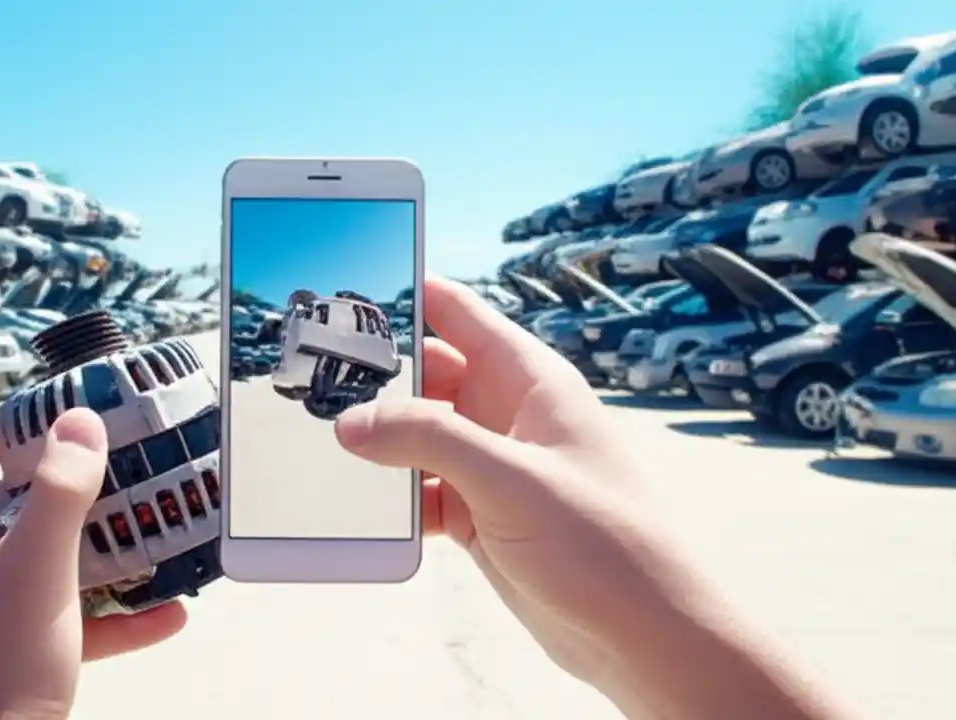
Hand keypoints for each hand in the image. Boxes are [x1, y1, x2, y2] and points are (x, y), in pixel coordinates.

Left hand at [0, 408, 185, 719]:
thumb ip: (62, 491)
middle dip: (52, 505)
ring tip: (138, 546)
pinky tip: (162, 618)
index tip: (29, 434)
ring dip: (87, 564)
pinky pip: (52, 631)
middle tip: (95, 483)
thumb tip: (78, 422)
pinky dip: (101, 623)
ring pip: (29, 580)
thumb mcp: (37, 566)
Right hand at [335, 278, 855, 719]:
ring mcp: (494, 468)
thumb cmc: (605, 544)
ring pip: (419, 438)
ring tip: (325, 445)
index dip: (409, 294)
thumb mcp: (510, 478)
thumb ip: (428, 440)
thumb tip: (353, 423)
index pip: (461, 314)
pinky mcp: (482, 517)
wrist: (641, 636)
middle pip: (428, 377)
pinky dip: (395, 499)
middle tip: (314, 379)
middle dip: (378, 379)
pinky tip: (365, 510)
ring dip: (381, 444)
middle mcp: (508, 416)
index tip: (348, 288)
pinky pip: (423, 492)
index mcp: (531, 382)